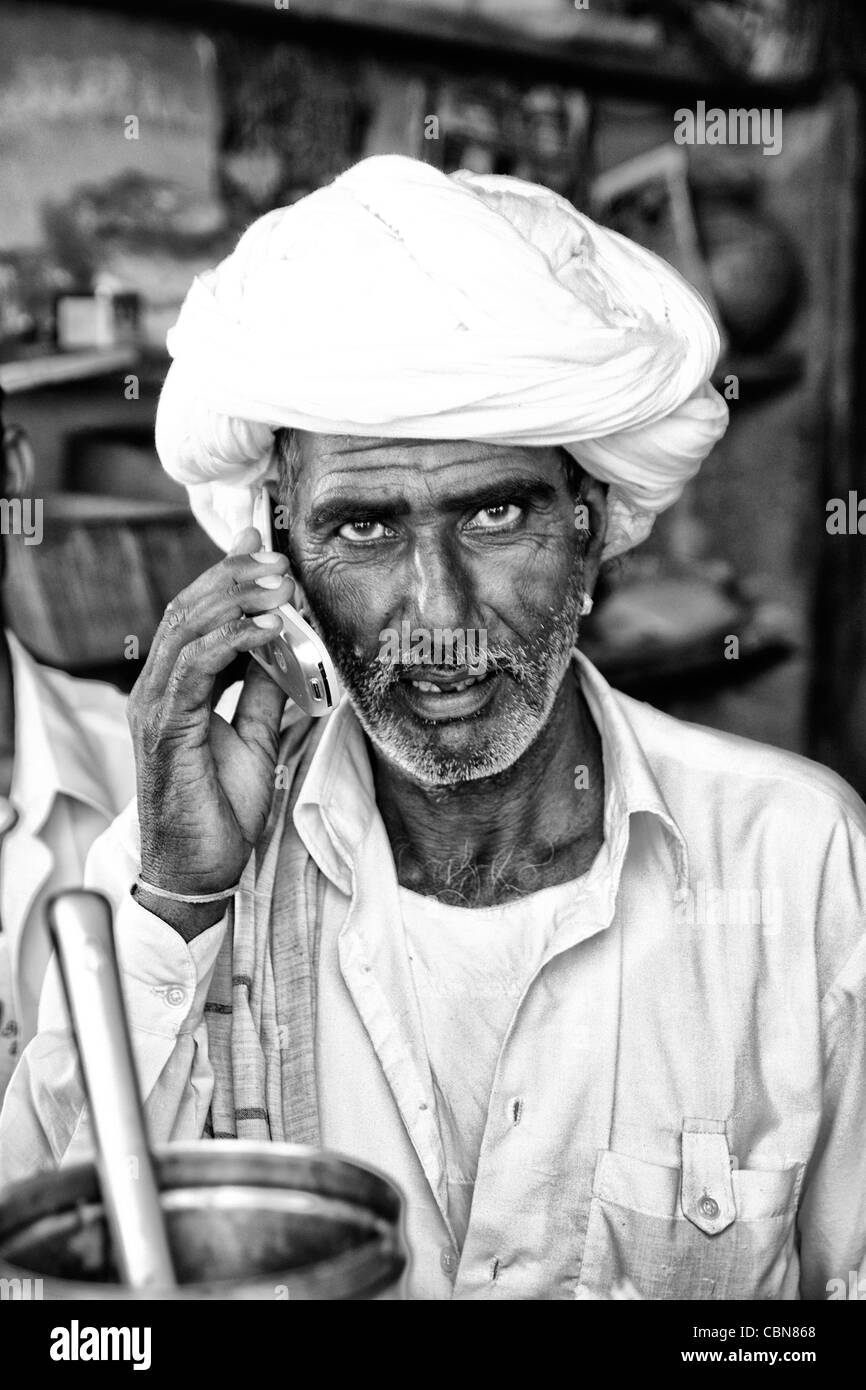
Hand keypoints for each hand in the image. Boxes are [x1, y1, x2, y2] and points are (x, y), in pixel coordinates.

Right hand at [127, 527, 299, 933]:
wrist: (199, 871)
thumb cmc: (220, 812)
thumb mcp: (255, 739)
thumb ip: (265, 692)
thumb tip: (288, 649)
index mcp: (175, 688)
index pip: (196, 616)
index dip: (228, 578)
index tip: (264, 550)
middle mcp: (157, 688)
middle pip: (189, 610)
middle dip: (235, 578)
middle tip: (279, 560)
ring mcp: (154, 705)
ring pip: (188, 628)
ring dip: (237, 600)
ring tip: (280, 584)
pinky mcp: (164, 727)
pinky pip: (196, 667)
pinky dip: (233, 640)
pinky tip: (268, 629)